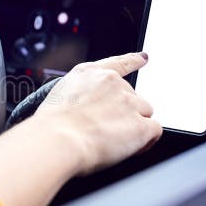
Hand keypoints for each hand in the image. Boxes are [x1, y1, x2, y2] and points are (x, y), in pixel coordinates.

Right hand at [31, 52, 161, 173]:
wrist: (58, 138)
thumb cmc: (51, 125)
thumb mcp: (60, 97)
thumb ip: (79, 97)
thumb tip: (85, 110)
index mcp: (89, 74)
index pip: (118, 63)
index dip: (133, 60)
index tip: (143, 58)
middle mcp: (112, 83)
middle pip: (133, 96)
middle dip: (125, 112)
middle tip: (106, 131)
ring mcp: (129, 102)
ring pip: (145, 113)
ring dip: (135, 125)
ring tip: (114, 141)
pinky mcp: (140, 125)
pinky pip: (154, 131)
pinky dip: (146, 141)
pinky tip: (133, 147)